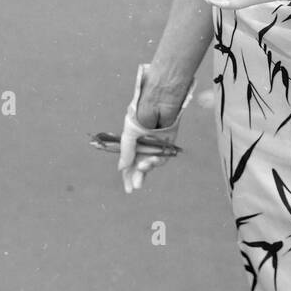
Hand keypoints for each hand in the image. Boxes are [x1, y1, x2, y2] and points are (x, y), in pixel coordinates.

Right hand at [118, 63, 192, 193]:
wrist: (158, 101)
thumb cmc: (141, 114)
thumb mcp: (129, 134)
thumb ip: (126, 151)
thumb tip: (122, 169)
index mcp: (132, 144)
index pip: (129, 164)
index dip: (128, 177)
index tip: (128, 189)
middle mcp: (144, 147)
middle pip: (140, 167)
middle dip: (138, 177)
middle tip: (136, 186)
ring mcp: (156, 146)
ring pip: (151, 164)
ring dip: (147, 168)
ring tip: (144, 167)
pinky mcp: (168, 144)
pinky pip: (163, 158)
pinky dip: (158, 161)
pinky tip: (152, 160)